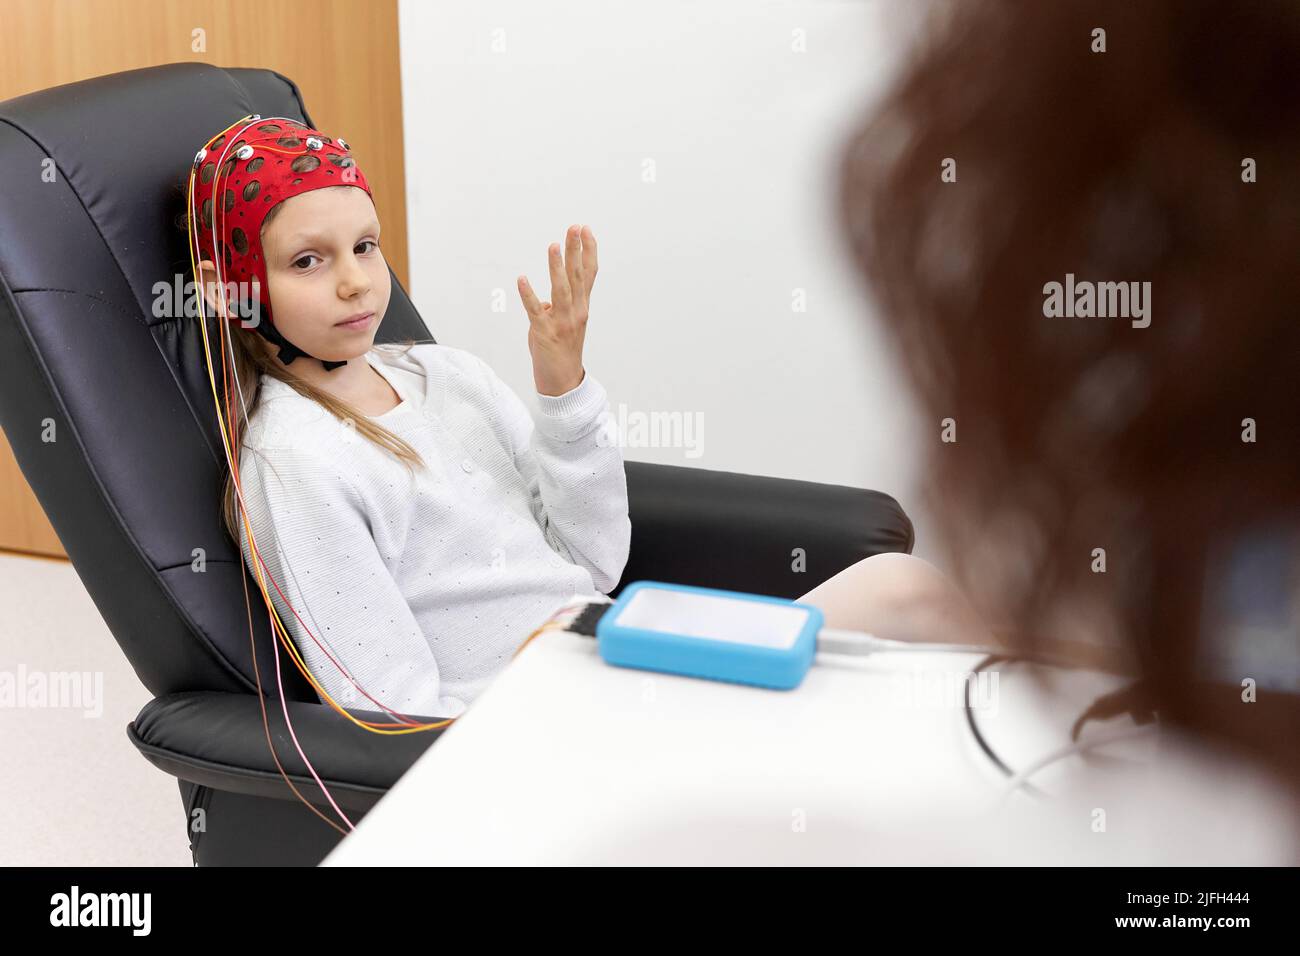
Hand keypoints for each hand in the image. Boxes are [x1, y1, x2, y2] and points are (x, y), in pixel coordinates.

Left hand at [517, 224, 597, 396]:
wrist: (563, 383)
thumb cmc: (561, 352)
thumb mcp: (563, 325)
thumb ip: (556, 308)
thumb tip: (542, 300)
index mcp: (582, 307)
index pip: (589, 274)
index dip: (589, 251)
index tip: (586, 230)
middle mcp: (576, 312)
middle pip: (578, 276)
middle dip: (576, 250)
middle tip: (574, 227)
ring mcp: (561, 323)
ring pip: (561, 290)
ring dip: (557, 267)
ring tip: (553, 246)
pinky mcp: (544, 333)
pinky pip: (535, 311)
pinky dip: (528, 295)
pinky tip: (521, 279)